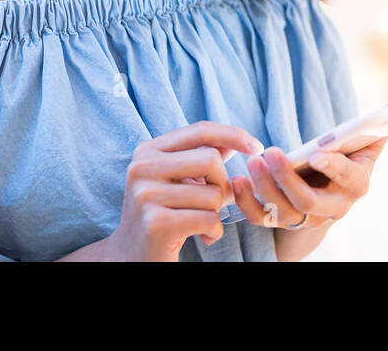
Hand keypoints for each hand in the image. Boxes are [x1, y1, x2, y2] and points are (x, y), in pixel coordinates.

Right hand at [104, 120, 262, 260]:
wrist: (130, 257)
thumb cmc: (162, 215)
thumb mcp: (176, 180)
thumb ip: (201, 158)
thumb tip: (235, 140)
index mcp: (148, 151)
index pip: (200, 131)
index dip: (232, 135)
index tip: (257, 147)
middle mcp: (142, 168)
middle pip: (211, 160)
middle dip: (223, 184)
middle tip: (215, 204)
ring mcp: (146, 196)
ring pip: (213, 193)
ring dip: (217, 212)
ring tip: (200, 222)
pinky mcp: (157, 224)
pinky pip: (209, 219)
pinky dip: (215, 231)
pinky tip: (203, 237)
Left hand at [230, 134, 387, 231]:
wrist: (329, 192)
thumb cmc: (349, 159)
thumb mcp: (366, 143)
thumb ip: (382, 123)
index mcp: (357, 185)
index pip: (349, 179)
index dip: (334, 167)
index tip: (316, 152)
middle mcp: (333, 207)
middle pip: (310, 201)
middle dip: (288, 179)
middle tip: (271, 153)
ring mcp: (306, 218)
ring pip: (283, 211)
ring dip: (265, 187)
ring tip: (251, 162)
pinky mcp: (282, 220)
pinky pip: (262, 218)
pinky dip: (248, 202)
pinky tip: (239, 180)